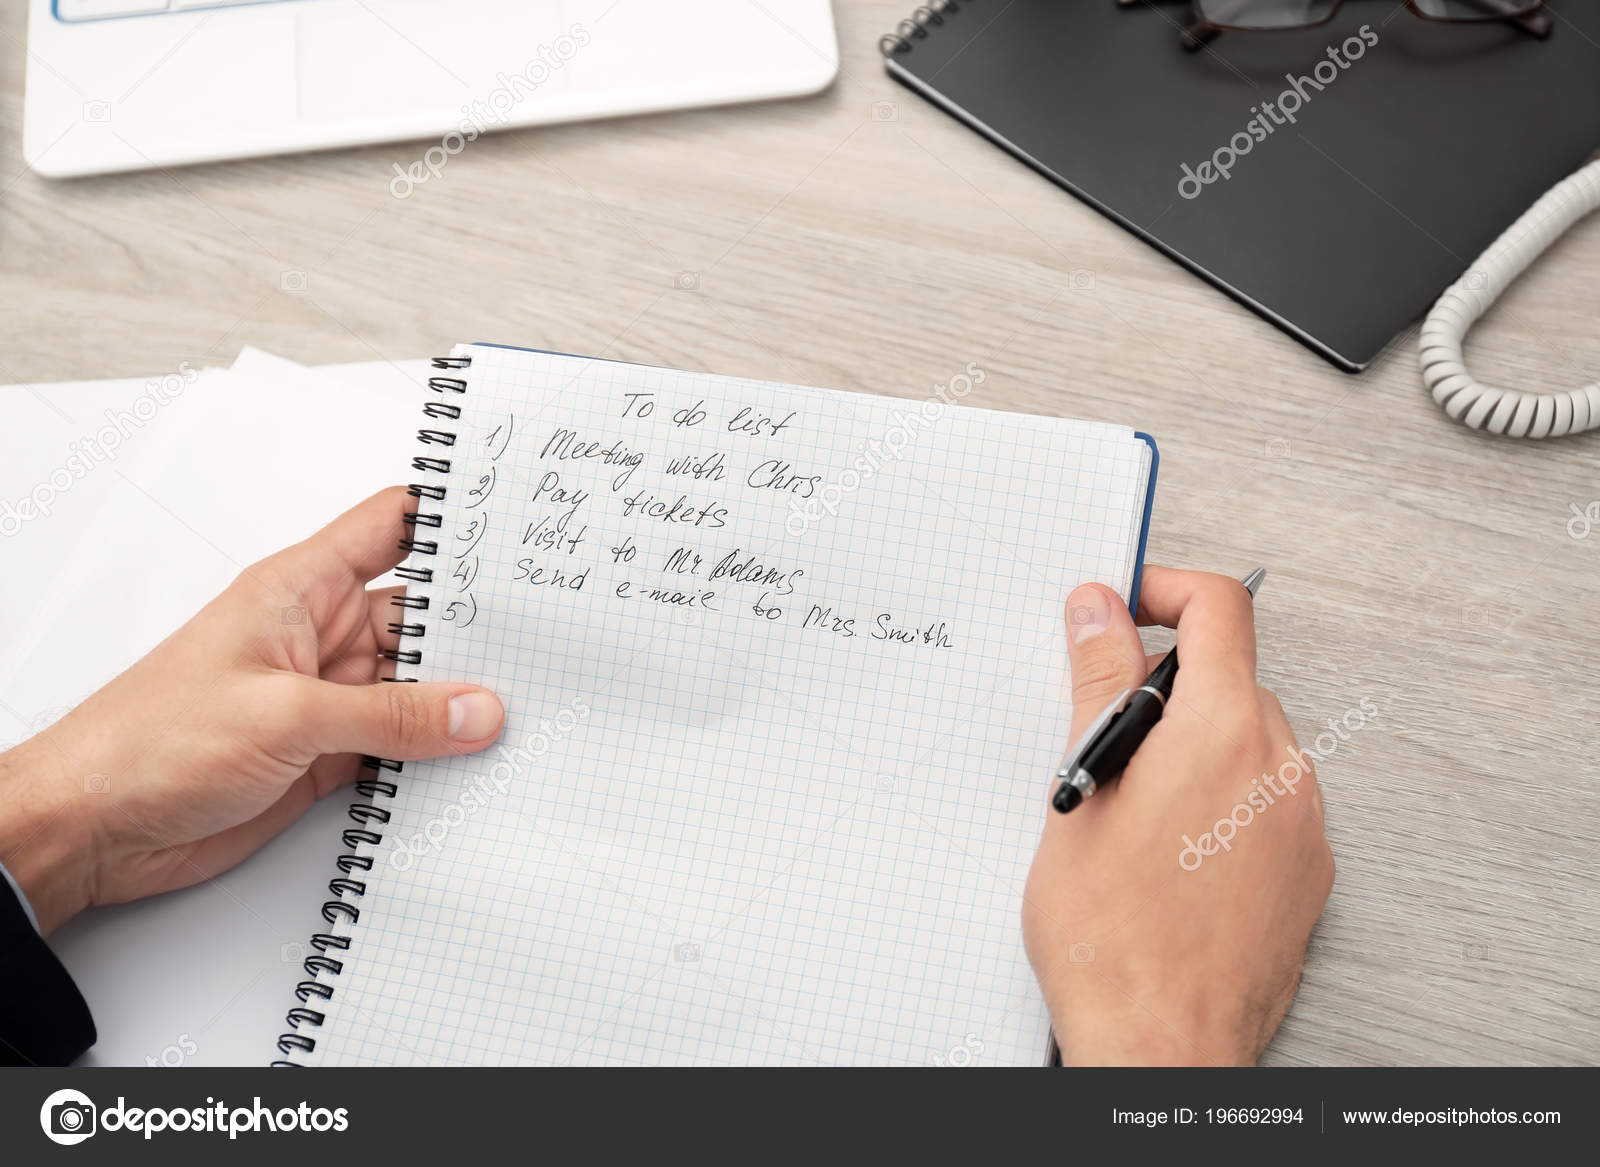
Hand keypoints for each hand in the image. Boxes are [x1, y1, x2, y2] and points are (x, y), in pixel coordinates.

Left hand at [0, 488, 504, 934]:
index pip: (390, 529)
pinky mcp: (326, 755)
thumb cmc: (150, 743)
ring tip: (528, 707)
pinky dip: (437, 755)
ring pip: (418, 687)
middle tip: (549, 638)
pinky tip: (477, 760)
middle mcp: (319, 637)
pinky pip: (401, 745)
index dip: (449, 519)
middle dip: (478, 627)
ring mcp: (326, 698)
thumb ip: (391, 716)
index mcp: (300, 591)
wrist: (94, 827)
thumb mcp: (286, 716)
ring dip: (461, 702)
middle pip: (421, 616)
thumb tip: (478, 710)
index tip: (512, 524)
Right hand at [1023, 567, 1333, 1064]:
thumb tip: (1098, 609)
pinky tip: (1168, 854)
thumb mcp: (1081, 792)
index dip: (1164, 589)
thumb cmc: (1113, 940)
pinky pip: (1266, 800)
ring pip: (1246, 742)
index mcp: (1223, 732)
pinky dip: (1221, 802)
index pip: (1218, 608)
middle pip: (1229, 679)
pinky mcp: (1310, 871)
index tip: (1123, 605)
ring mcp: (1304, 823)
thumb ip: (1097, 683)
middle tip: (1103, 744)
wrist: (1162, 1047)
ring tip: (1130, 818)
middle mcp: (1281, 768)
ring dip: (1193, 751)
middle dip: (1165, 690)